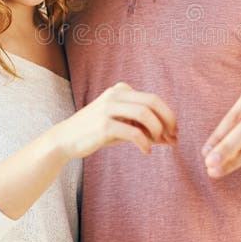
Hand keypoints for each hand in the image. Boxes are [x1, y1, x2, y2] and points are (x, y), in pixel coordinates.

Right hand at [54, 82, 177, 160]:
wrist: (66, 139)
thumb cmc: (98, 133)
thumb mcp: (123, 127)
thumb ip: (146, 129)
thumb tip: (172, 139)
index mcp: (120, 90)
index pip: (153, 98)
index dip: (168, 114)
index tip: (174, 130)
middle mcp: (114, 95)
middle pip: (152, 102)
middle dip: (167, 119)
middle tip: (173, 135)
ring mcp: (108, 109)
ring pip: (144, 114)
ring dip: (157, 130)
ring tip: (157, 142)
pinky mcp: (103, 125)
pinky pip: (133, 133)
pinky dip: (144, 143)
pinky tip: (146, 151)